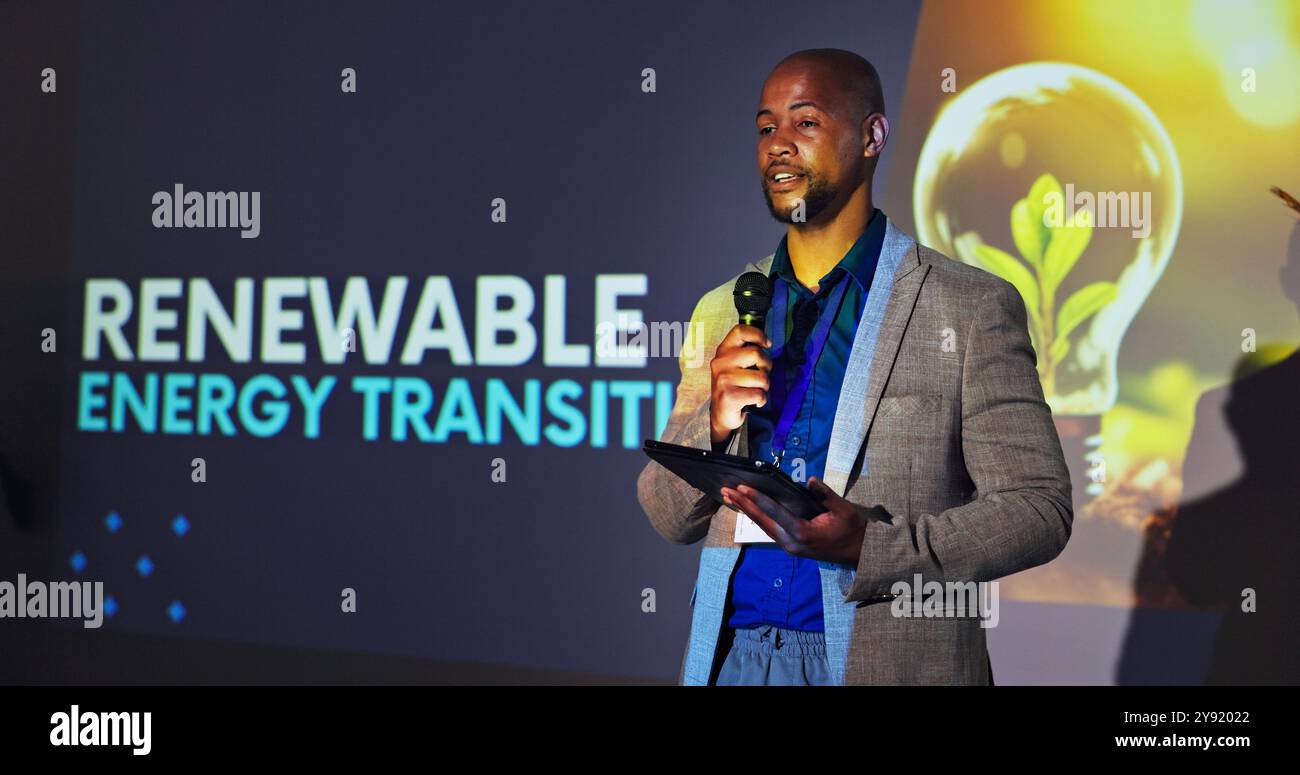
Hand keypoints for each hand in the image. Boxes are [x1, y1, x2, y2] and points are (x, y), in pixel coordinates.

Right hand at [709, 324, 771, 443]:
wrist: (721, 414)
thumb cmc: (734, 386)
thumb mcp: (735, 365)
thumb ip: (746, 352)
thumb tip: (767, 344)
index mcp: (723, 351)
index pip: (740, 331)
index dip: (758, 335)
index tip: (766, 345)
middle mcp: (720, 363)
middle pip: (756, 353)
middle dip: (766, 366)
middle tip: (762, 375)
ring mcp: (723, 380)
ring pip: (761, 377)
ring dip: (765, 386)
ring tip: (756, 390)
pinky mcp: (729, 396)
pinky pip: (759, 394)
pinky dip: (762, 400)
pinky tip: (755, 402)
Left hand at [721, 476, 869, 564]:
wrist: (858, 553)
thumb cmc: (852, 529)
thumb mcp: (843, 509)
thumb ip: (825, 495)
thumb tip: (810, 480)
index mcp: (802, 532)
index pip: (774, 512)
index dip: (756, 499)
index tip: (741, 488)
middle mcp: (791, 542)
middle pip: (762, 521)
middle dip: (742, 505)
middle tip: (725, 491)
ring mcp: (789, 547)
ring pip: (763, 527)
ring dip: (746, 511)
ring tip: (729, 498)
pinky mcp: (790, 547)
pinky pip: (769, 530)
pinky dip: (757, 518)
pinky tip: (747, 509)